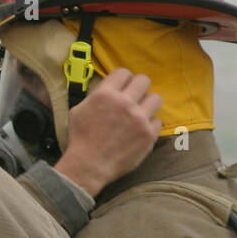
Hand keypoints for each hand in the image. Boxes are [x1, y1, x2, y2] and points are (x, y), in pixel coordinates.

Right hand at [53, 68, 161, 195]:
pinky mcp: (148, 134)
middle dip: (138, 88)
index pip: (124, 72)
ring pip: (156, 98)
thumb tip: (110, 89)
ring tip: (140, 113)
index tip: (123, 87)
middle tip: (134, 98)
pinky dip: (149, 125)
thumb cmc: (81, 138)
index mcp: (105, 94)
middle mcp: (124, 103)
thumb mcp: (79, 110)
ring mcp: (138, 119)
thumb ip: (96, 96)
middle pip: (144, 81)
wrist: (89, 165)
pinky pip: (157, 120)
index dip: (123, 80)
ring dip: (147, 105)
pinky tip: (140, 130)